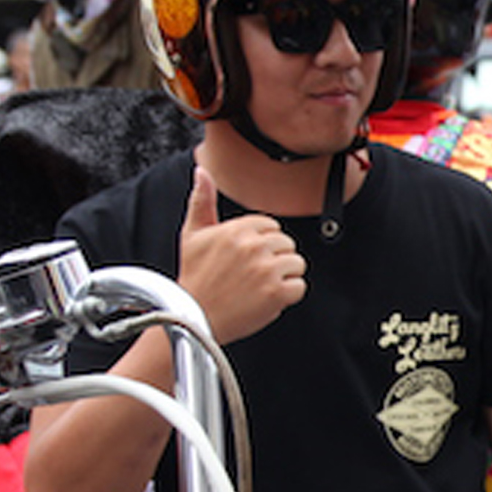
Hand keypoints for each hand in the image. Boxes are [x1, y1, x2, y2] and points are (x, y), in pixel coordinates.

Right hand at [176, 164, 304, 342]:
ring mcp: (266, 270)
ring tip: (258, 286)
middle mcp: (253, 247)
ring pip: (296, 264)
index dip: (262, 243)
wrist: (194, 318)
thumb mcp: (192, 235)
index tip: (247, 257)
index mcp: (237, 229)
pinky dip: (287, 296)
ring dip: (283, 277)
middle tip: (252, 275)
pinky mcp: (276, 293)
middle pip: (287, 244)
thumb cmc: (194, 278)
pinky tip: (266, 299)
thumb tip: (202, 172)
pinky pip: (299, 287)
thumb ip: (202, 200)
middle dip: (274, 259)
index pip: (271, 227)